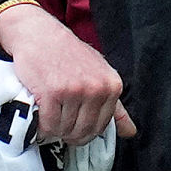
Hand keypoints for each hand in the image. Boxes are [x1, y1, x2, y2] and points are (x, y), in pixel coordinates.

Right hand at [0, 2, 136, 144]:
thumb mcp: (100, 73)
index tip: (74, 127)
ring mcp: (75, 90)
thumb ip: (116, 106)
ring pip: (64, 129)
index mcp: (112, 86)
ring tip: (49, 115)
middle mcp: (97, 88)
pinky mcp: (53, 92)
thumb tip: (130, 132)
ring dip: (54, 129)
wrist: (40, 35)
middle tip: (59, 125)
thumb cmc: (69, 55)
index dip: (85, 133)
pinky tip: (40, 115)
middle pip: (83, 131)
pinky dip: (42, 125)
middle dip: (69, 134)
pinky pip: (49, 124)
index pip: (101, 127)